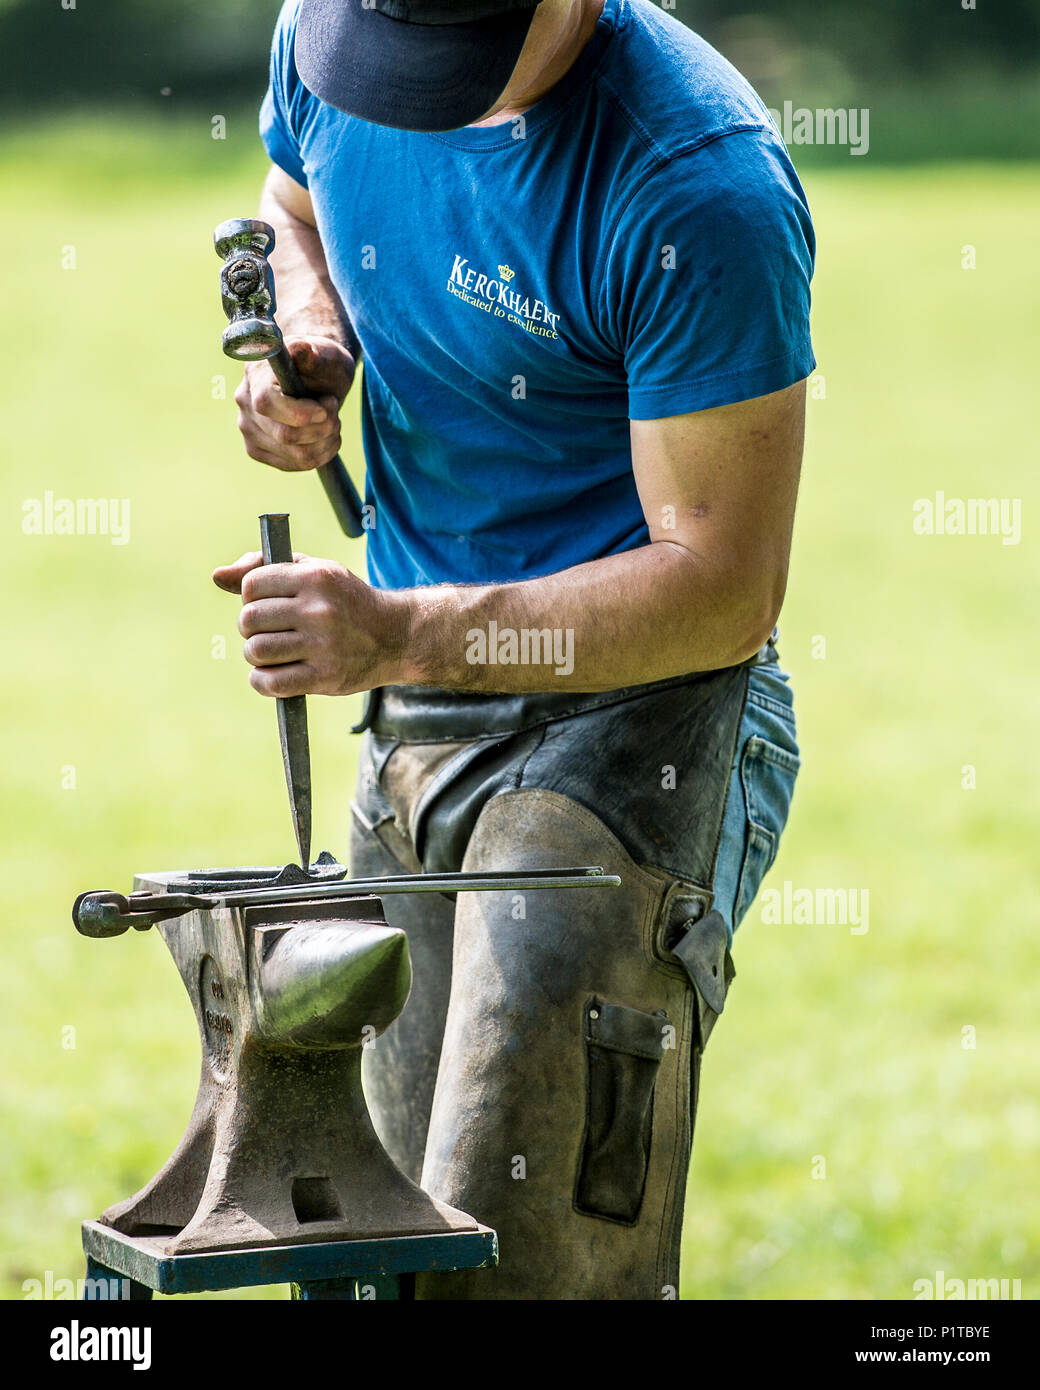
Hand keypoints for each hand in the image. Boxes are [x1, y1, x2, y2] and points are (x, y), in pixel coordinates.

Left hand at [212, 551, 408, 696]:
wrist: (396, 636)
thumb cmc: (346, 602)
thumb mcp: (314, 571)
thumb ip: (264, 568)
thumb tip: (217, 576)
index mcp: (316, 577)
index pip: (252, 585)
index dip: (251, 596)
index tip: (267, 603)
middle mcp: (319, 610)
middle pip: (249, 619)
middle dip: (250, 627)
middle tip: (268, 630)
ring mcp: (323, 645)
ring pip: (256, 651)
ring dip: (256, 654)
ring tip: (272, 652)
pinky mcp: (326, 677)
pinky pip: (270, 682)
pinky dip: (262, 681)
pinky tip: (273, 674)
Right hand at [234, 336, 354, 471]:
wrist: (316, 379)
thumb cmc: (321, 364)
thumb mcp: (325, 354)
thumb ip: (313, 354)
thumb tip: (302, 348)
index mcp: (256, 373)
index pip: (266, 403)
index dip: (300, 413)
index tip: (327, 406)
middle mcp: (244, 401)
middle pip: (284, 435)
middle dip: (322, 428)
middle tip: (335, 411)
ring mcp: (248, 428)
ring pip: (294, 455)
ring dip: (325, 442)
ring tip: (333, 423)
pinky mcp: (257, 449)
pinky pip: (293, 465)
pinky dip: (320, 455)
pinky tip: (326, 438)